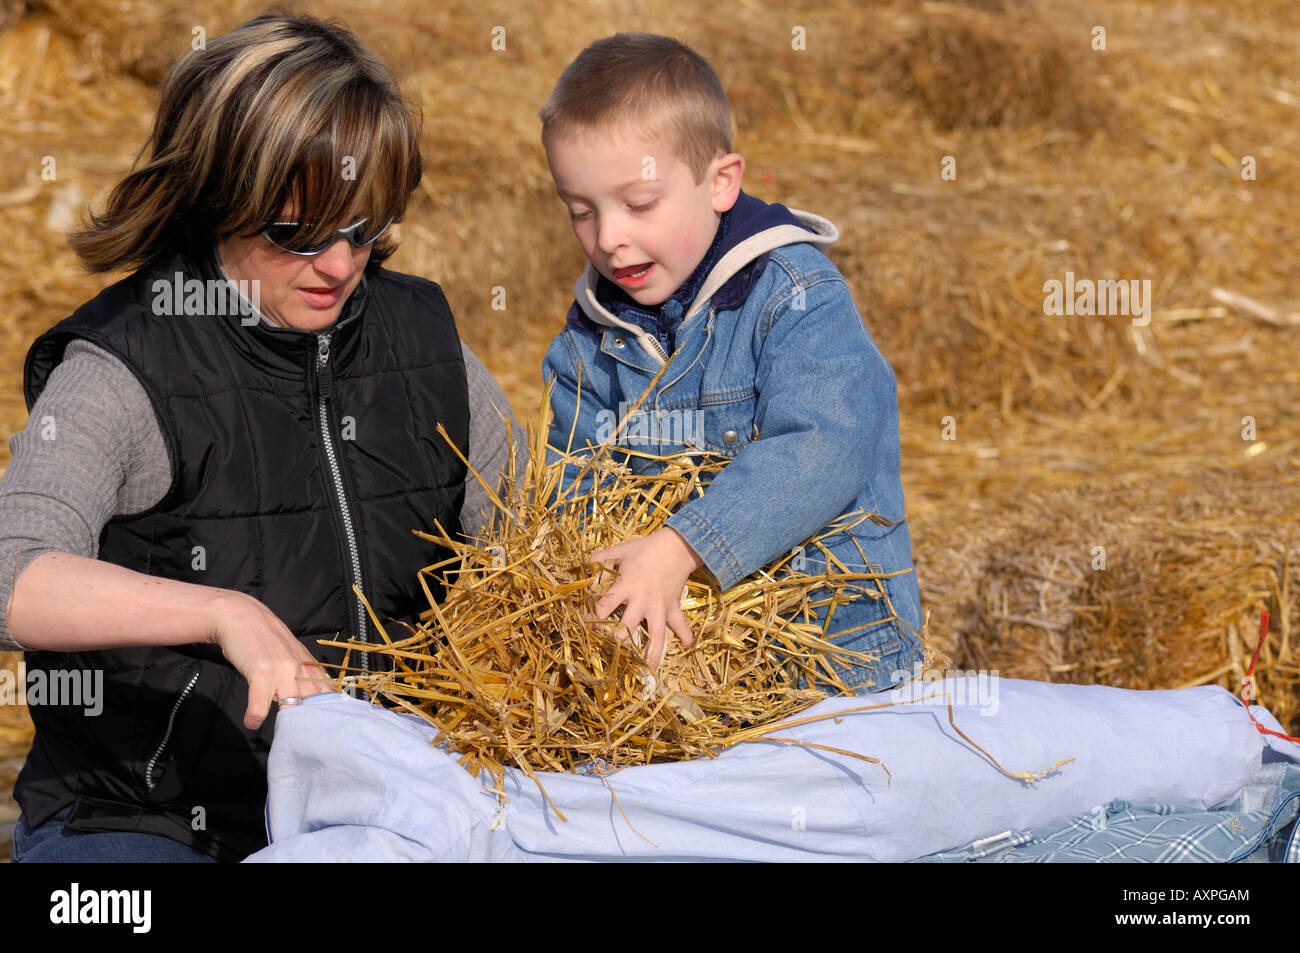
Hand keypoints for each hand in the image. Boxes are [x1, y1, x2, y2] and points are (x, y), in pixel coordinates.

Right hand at [205, 590, 332, 729]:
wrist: (242, 618)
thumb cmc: (265, 642)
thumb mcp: (291, 658)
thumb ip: (302, 679)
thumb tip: (307, 706)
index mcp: (310, 668)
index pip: (328, 697)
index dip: (329, 716)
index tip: (328, 733)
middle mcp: (301, 670)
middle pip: (314, 705)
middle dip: (312, 725)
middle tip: (307, 744)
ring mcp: (283, 671)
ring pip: (293, 706)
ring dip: (287, 724)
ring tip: (282, 735)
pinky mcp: (262, 672)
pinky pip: (260, 705)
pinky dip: (254, 717)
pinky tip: (251, 722)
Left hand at [587, 528, 702, 668]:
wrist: (677, 545)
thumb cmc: (645, 548)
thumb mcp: (621, 550)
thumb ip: (601, 559)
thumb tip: (584, 565)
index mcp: (626, 586)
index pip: (605, 604)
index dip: (593, 615)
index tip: (586, 626)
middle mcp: (642, 601)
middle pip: (628, 626)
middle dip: (619, 641)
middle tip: (612, 655)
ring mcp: (659, 606)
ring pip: (656, 634)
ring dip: (653, 653)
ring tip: (649, 670)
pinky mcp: (673, 607)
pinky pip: (680, 624)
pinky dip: (685, 634)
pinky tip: (687, 646)